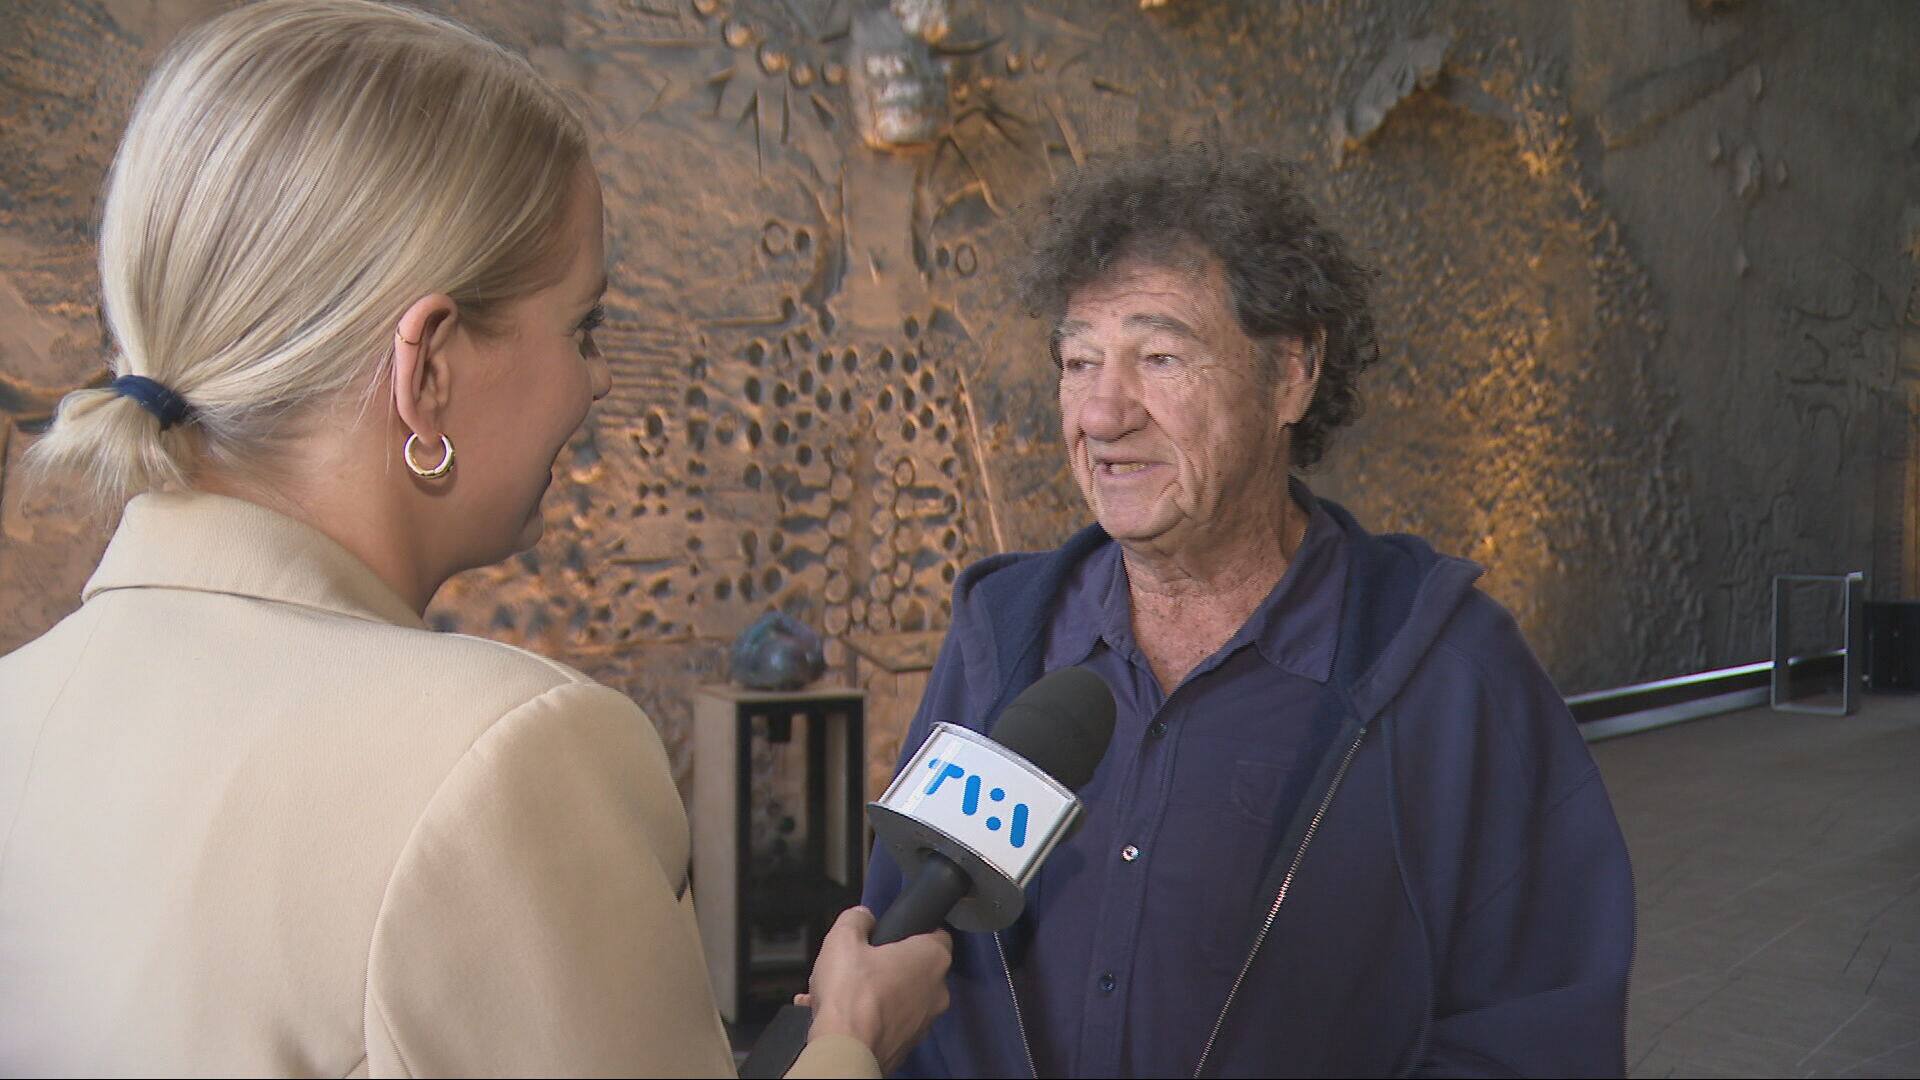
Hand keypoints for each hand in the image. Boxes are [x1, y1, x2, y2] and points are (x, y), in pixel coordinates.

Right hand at [803, 906, 951, 1071]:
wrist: (846, 1051)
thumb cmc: (851, 992)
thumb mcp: (843, 939)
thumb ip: (857, 919)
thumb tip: (863, 918)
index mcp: (931, 958)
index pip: (937, 934)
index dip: (914, 930)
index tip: (891, 934)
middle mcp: (938, 991)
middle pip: (916, 968)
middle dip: (889, 965)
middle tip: (861, 964)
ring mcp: (925, 1022)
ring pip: (902, 998)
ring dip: (877, 993)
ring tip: (842, 993)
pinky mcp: (908, 1046)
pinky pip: (891, 1023)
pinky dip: (871, 1017)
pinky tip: (842, 1015)